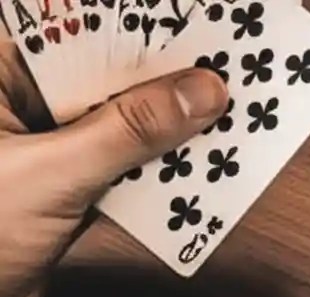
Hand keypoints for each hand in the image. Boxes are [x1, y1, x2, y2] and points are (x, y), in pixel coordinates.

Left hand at [0, 43, 227, 296]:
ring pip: (117, 122)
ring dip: (167, 128)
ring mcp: (38, 149)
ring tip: (223, 118)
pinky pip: (121, 167)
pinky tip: (196, 168)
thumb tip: (195, 93)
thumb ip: (127, 132)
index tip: (194, 29)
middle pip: (99, 74)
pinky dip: (157, 170)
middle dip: (160, 77)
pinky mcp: (62, 190)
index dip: (133, 27)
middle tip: (222, 71)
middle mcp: (10, 107)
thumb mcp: (50, 176)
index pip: (68, 30)